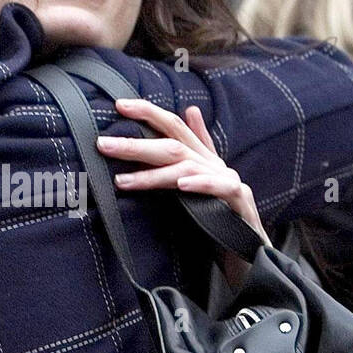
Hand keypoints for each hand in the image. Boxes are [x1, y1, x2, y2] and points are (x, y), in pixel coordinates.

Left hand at [96, 98, 269, 244]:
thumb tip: (190, 110)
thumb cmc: (220, 214)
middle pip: (172, 146)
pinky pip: (220, 188)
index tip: (119, 105)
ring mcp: (227, 180)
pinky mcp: (239, 201)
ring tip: (122, 181)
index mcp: (201, 157)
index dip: (148, 112)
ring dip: (153, 174)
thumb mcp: (202, 179)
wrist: (250, 247)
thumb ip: (195, 147)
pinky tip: (181, 185)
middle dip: (135, 145)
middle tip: (103, 145)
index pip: (173, 126)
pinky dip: (201, 184)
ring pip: (187, 169)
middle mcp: (213, 164)